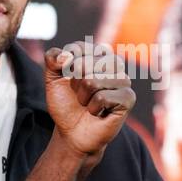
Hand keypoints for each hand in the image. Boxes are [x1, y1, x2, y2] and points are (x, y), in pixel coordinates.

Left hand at [44, 41, 135, 157]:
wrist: (72, 132)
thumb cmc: (66, 103)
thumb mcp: (52, 78)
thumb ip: (52, 59)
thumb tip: (67, 55)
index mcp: (97, 53)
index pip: (78, 48)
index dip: (65, 67)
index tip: (68, 79)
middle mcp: (113, 63)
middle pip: (84, 64)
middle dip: (74, 84)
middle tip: (80, 94)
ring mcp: (123, 79)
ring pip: (93, 81)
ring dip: (83, 97)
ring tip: (88, 103)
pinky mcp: (128, 97)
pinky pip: (102, 97)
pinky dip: (93, 108)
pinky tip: (98, 112)